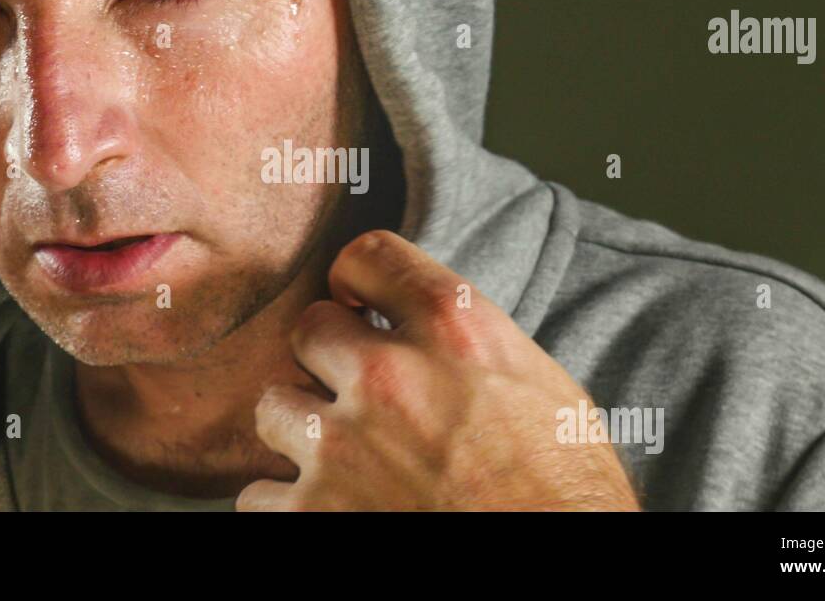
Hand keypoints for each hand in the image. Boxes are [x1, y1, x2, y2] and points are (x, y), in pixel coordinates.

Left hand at [239, 230, 639, 510]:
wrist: (562, 572)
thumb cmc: (568, 493)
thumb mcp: (544, 386)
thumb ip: (470, 342)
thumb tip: (422, 324)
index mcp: (454, 328)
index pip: (367, 254)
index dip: (356, 281)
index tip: (358, 307)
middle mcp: (389, 374)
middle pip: (308, 327)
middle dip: (328, 359)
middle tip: (357, 396)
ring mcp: (343, 445)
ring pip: (272, 405)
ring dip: (301, 432)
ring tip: (341, 461)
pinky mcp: (311, 515)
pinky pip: (257, 494)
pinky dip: (287, 507)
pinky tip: (328, 512)